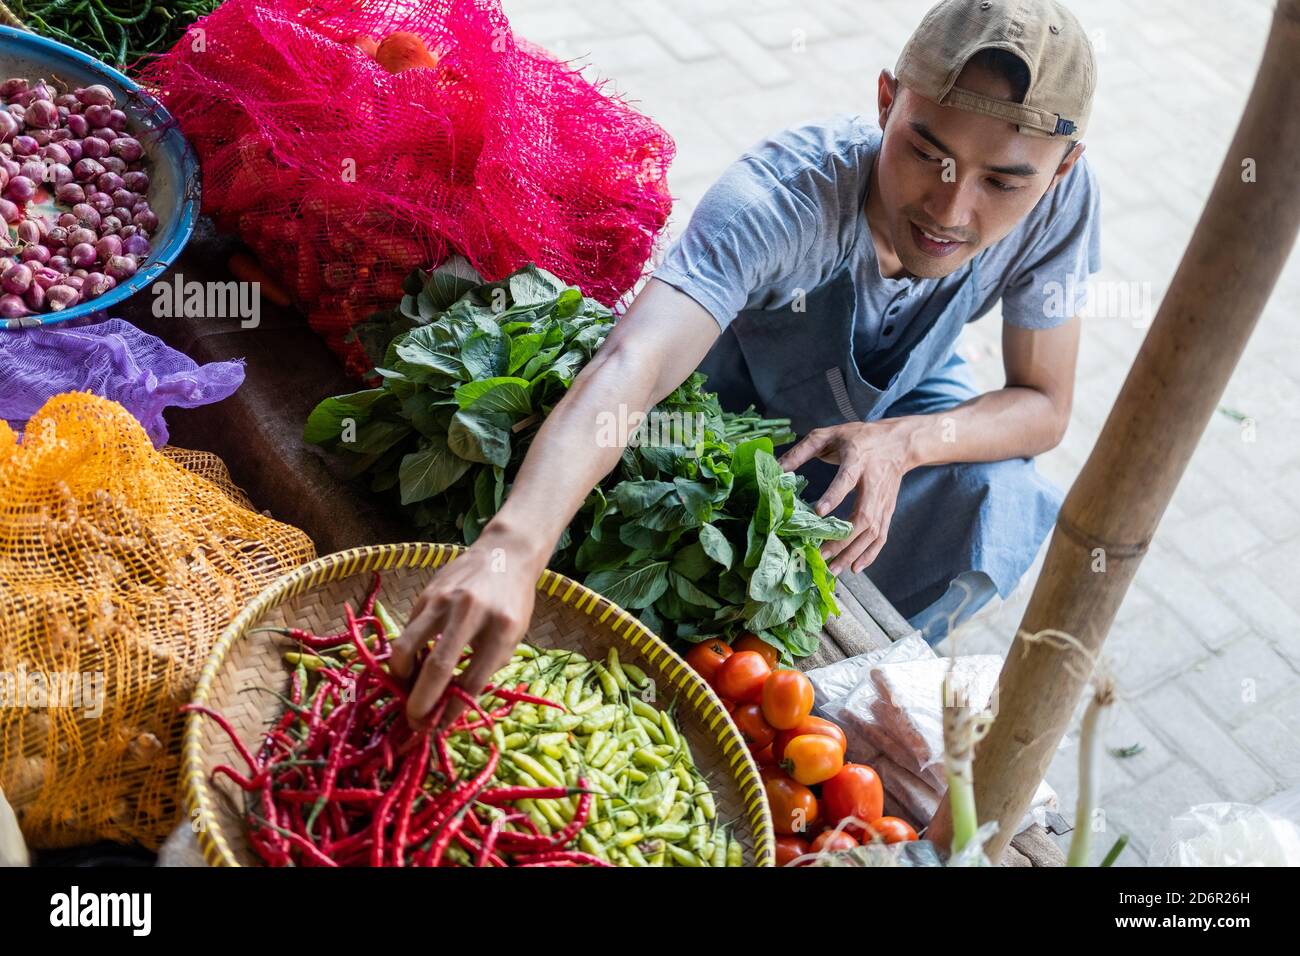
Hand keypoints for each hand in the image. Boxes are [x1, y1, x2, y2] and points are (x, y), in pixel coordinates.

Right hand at [390, 528, 539, 729]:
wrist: (505, 554)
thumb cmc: (512, 603)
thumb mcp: (512, 637)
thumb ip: (485, 667)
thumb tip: (449, 704)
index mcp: (501, 629)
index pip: (471, 681)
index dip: (450, 711)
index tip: (437, 728)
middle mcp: (470, 613)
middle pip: (437, 668)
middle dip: (420, 703)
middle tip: (413, 722)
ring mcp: (443, 601)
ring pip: (406, 648)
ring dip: (401, 679)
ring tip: (406, 691)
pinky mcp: (425, 595)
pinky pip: (407, 633)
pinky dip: (406, 656)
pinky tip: (411, 666)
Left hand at [778, 419, 915, 574]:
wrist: (899, 442)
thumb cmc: (859, 437)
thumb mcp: (829, 434)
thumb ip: (802, 450)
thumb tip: (776, 468)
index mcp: (858, 460)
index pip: (846, 479)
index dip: (834, 496)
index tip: (818, 513)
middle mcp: (873, 483)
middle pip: (863, 516)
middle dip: (843, 539)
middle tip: (821, 556)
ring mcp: (883, 500)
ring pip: (872, 532)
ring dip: (853, 553)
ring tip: (833, 569)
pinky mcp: (888, 510)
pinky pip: (881, 536)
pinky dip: (870, 554)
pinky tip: (854, 568)